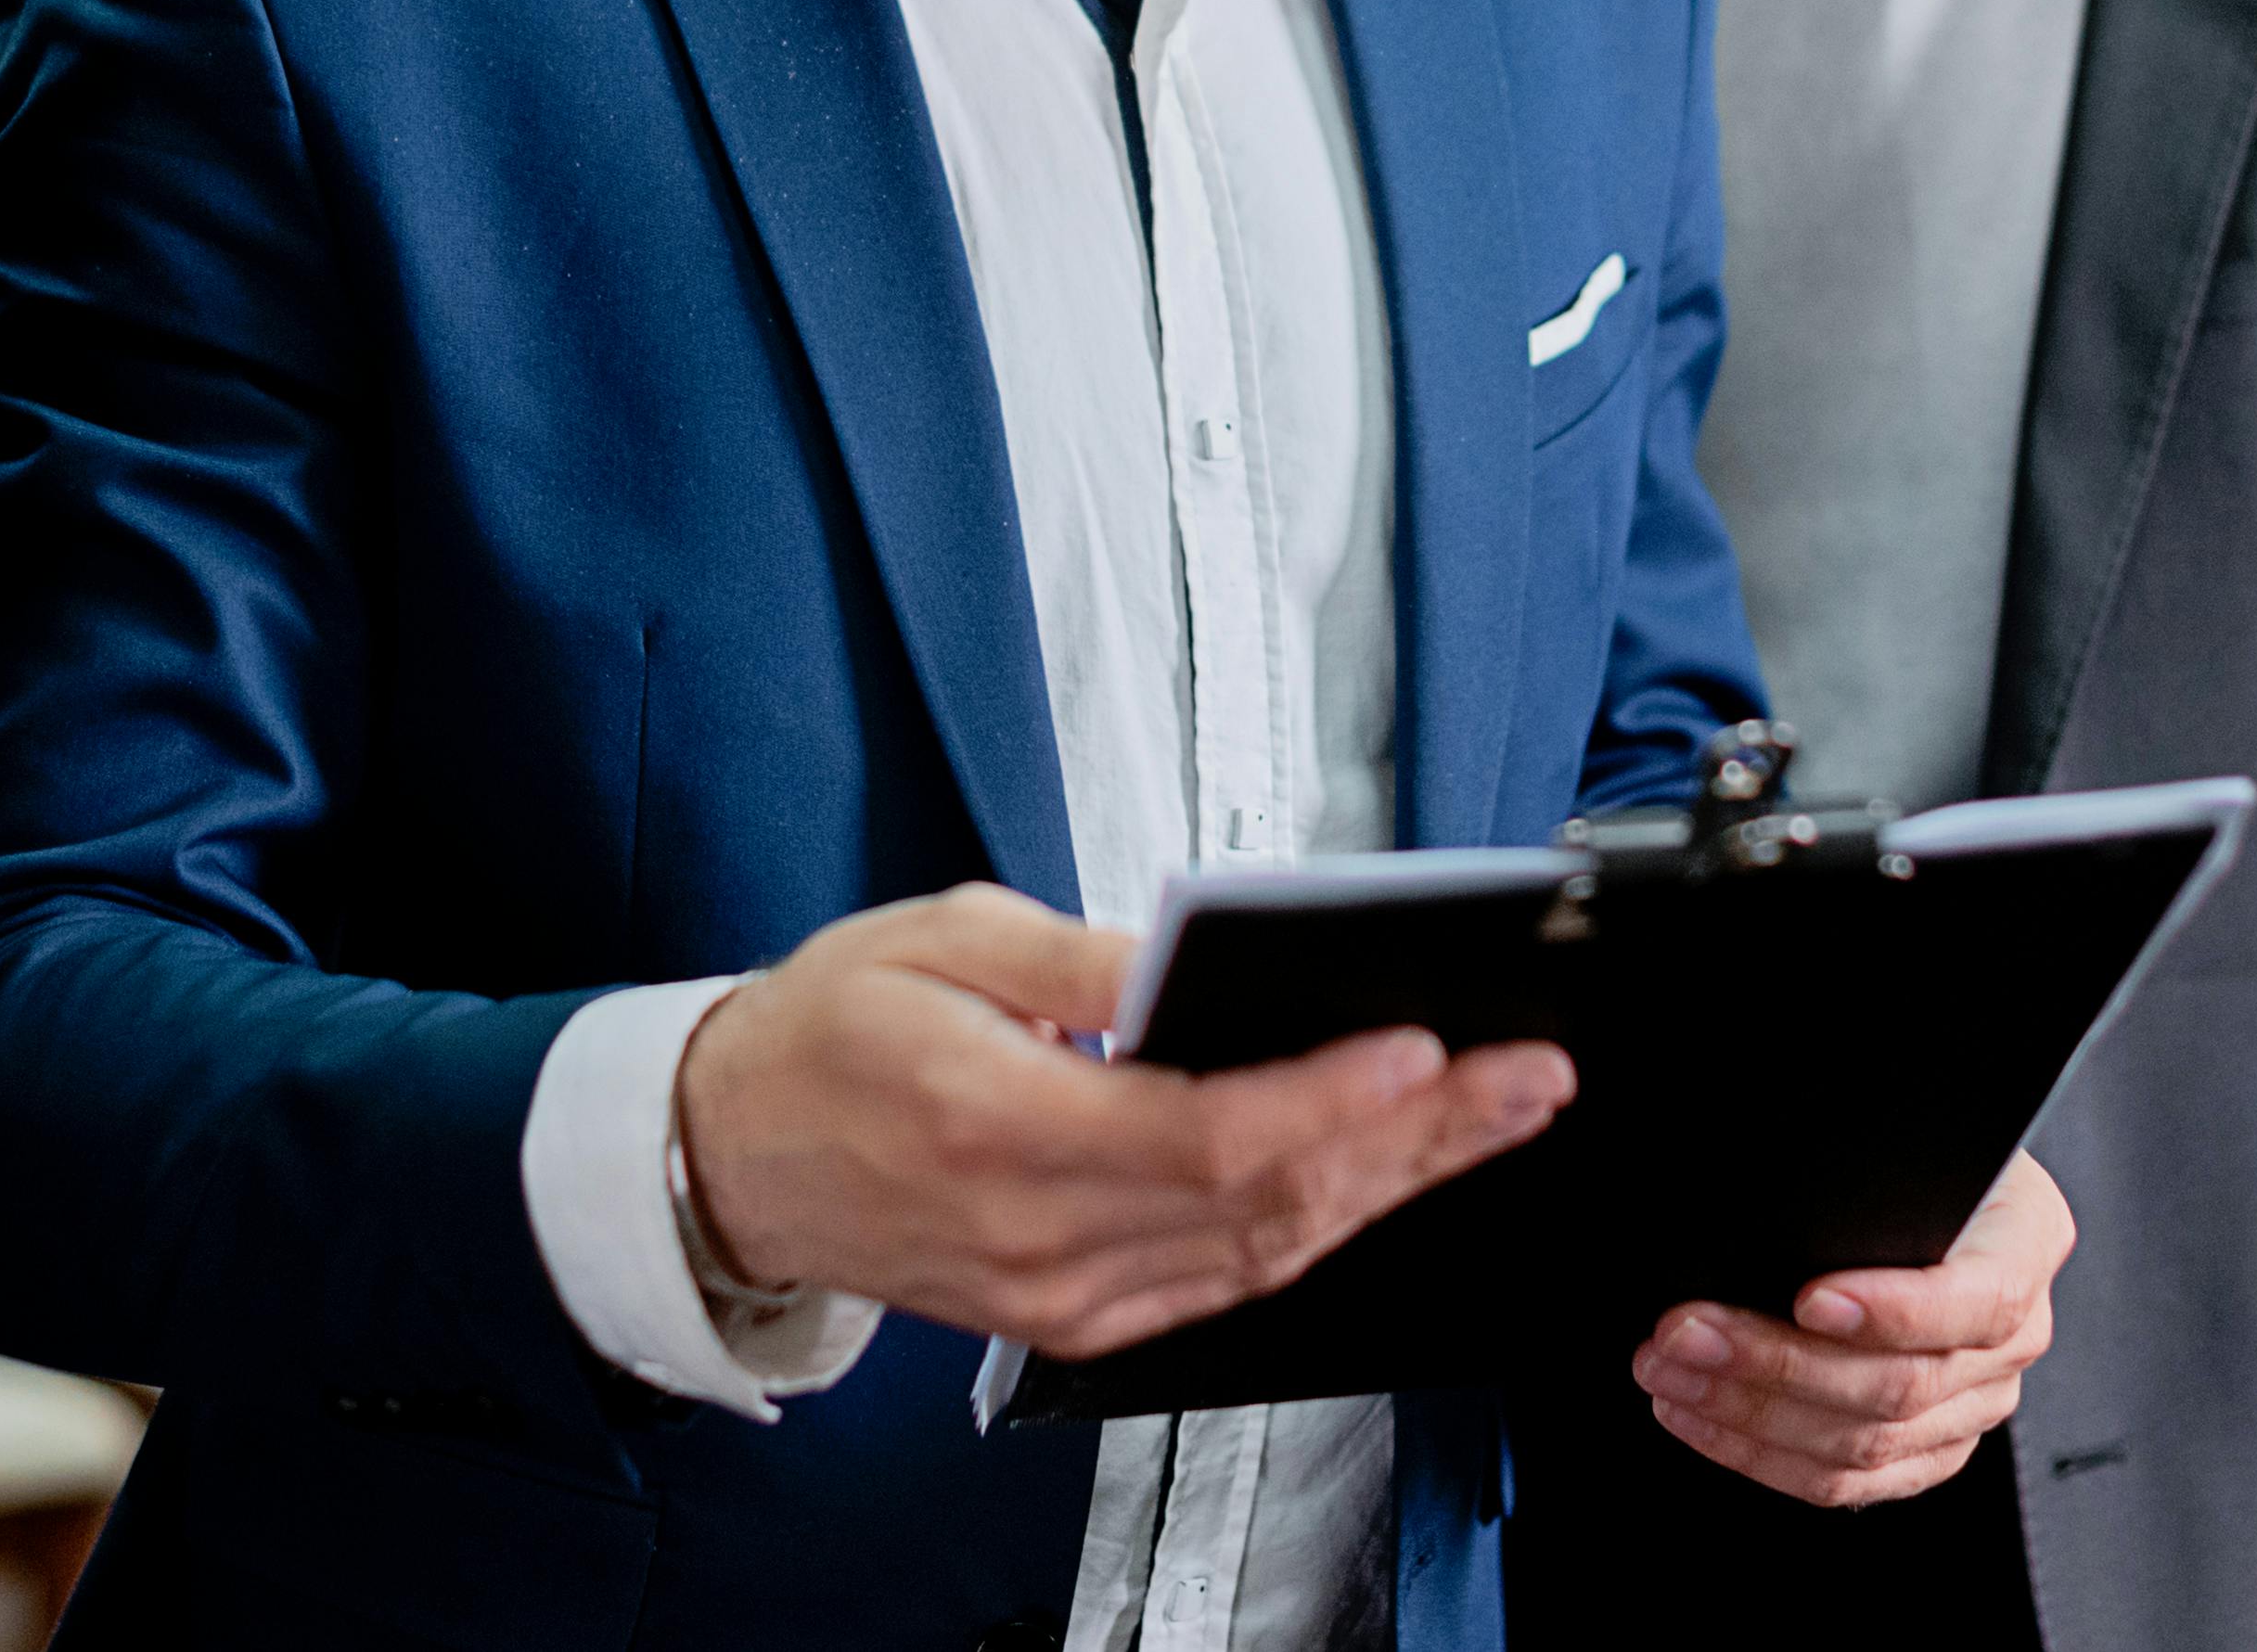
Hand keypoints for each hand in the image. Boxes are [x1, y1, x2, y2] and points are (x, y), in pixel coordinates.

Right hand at [674, 883, 1576, 1357]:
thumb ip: (1077, 955)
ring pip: (1265, 1254)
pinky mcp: (1072, 1318)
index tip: (1428, 1050)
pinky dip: (1316, 1229)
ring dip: (1392, 1185)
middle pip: (1267, 1199)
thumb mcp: (938, 938)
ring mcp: (1061, 1293)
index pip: (1207, 1131)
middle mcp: (1039, 1232)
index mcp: (997, 1124)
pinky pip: (1223, 1285)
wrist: (731, 1156)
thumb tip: (1193, 957)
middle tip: (1525, 1077)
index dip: (1331, 1099)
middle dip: (1417, 1138)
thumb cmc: (824, 1033)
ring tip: (1490, 1118)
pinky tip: (1384, 1178)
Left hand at [1631, 1146, 2072, 1507]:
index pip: (1977, 1299)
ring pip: (1866, 1442)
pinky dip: (1761, 1454)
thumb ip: (1856, 1159)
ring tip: (1670, 1370)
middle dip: (1774, 1361)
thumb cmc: (1901, 1149)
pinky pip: (1849, 1480)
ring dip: (1748, 1411)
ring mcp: (1976, 1401)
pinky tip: (1699, 1413)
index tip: (1806, 1297)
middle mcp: (2015, 1334)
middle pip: (1902, 1383)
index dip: (1893, 1310)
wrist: (1928, 1185)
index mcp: (2024, 1242)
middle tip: (1686, 1331)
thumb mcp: (1897, 1131)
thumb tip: (1760, 1170)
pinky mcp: (1928, 1447)